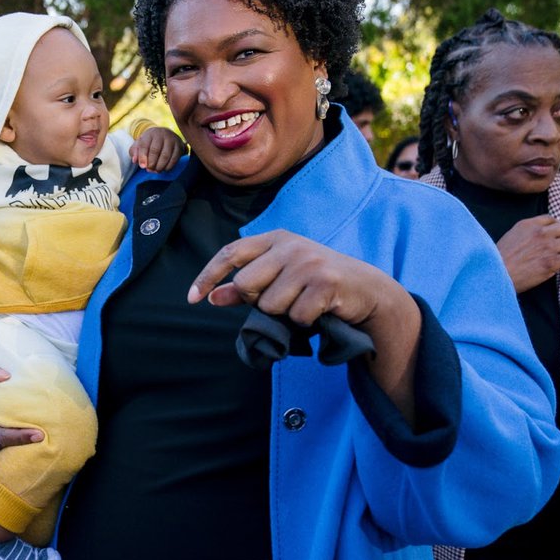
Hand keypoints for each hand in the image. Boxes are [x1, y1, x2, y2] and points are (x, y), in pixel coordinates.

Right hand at [0, 358, 42, 466]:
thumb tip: (7, 374)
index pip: (0, 438)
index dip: (20, 438)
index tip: (40, 435)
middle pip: (9, 451)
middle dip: (31, 447)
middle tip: (56, 436)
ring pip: (8, 457)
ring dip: (26, 451)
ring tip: (52, 440)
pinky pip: (5, 458)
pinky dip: (19, 452)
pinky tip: (36, 444)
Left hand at [129, 126, 184, 171]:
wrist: (167, 135)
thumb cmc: (150, 142)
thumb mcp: (140, 144)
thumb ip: (134, 151)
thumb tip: (134, 160)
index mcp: (150, 133)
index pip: (144, 145)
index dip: (142, 157)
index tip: (142, 167)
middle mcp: (161, 134)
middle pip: (155, 150)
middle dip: (151, 163)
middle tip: (149, 170)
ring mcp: (172, 140)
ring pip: (165, 155)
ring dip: (160, 166)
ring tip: (156, 171)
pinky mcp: (179, 146)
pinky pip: (174, 159)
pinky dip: (168, 166)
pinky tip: (164, 169)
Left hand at [188, 230, 420, 415]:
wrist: (367, 291)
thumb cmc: (316, 285)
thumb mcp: (279, 280)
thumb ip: (244, 288)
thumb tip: (211, 297)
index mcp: (275, 239)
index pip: (230, 253)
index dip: (208, 276)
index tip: (192, 298)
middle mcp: (290, 245)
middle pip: (246, 284)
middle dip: (258, 301)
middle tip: (283, 301)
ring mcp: (309, 262)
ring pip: (270, 304)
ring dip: (285, 314)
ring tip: (304, 304)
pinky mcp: (326, 282)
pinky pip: (296, 315)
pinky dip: (305, 321)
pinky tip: (320, 310)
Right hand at [496, 215, 559, 292]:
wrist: (496, 274)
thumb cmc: (499, 259)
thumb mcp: (510, 237)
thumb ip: (526, 232)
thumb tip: (540, 237)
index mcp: (528, 224)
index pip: (551, 219)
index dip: (556, 227)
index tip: (557, 234)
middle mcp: (540, 232)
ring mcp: (547, 247)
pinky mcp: (552, 262)